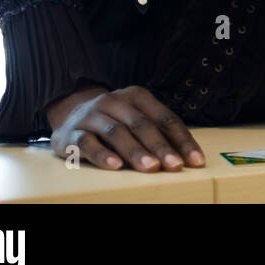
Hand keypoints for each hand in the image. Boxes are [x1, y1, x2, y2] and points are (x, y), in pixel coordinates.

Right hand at [47, 84, 205, 171]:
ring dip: (136, 152)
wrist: (69, 113)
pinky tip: (115, 166)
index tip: (195, 161)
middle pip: (142, 125)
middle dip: (161, 147)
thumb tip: (185, 157)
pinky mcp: (71, 133)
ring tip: (151, 168)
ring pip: (117, 133)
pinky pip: (87, 143)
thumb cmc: (113, 120)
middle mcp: (114, 101)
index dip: (181, 140)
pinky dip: (102, 155)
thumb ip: (157, 132)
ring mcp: (92, 116)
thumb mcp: (135, 117)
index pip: (164, 118)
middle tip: (175, 165)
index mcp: (137, 96)